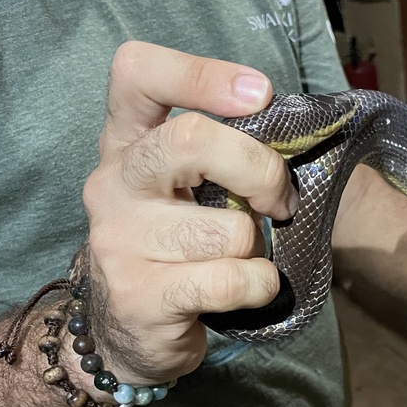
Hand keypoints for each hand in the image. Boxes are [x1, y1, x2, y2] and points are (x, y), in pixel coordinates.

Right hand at [80, 42, 296, 386]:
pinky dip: (258, 286)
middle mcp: (112, 183)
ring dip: (257, 248)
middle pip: (192, 140)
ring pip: (229, 228)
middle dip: (260, 170)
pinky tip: (245, 290)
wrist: (129, 334)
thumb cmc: (178, 247)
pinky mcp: (139, 297)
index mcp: (125, 143)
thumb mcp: (187, 187)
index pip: (137, 73)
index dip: (202, 74)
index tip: (257, 95)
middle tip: (279, 201)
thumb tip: (294, 130)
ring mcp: (118, 240)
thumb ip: (222, 151)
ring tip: (239, 259)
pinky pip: (230, 279)